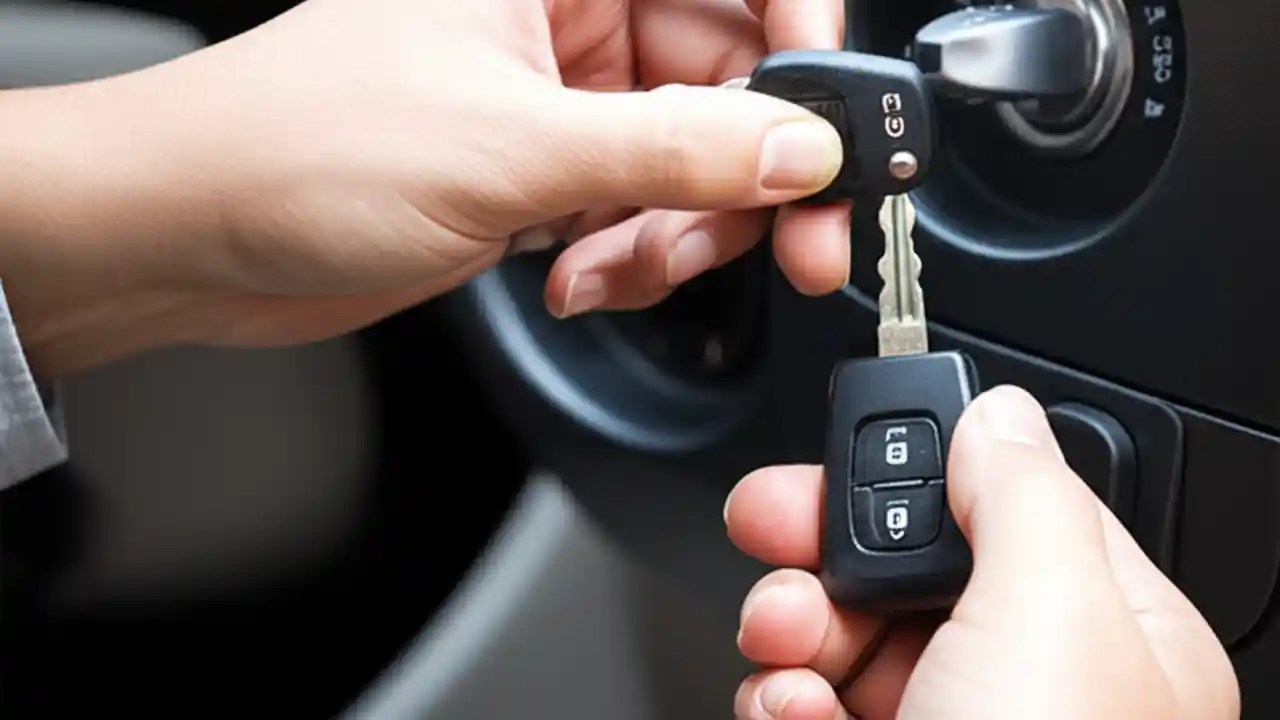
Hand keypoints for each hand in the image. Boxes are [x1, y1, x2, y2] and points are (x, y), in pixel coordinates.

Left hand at [0, 0, 848, 377]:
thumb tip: (801, 148)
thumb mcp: (511, 149)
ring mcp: (557, 101)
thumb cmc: (296, 147)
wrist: (193, 239)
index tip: (833, 115)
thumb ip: (675, 150)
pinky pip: (637, 211)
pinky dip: (627, 256)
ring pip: (690, 163)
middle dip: (756, 175)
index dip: (799, 30)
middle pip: (728, 83)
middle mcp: (562, 20)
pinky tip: (572, 274)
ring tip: (612, 265)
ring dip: (678, 233)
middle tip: (797, 244)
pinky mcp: (541, 172)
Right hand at [723, 386, 1239, 719]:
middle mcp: (1026, 682)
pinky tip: (789, 711)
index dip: (916, 470)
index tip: (842, 451)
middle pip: (908, 565)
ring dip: (795, 626)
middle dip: (829, 549)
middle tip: (779, 534)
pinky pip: (808, 704)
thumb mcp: (1052, 621)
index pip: (1003, 504)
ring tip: (786, 645)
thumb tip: (998, 415)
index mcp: (1104, 632)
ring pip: (844, 632)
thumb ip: (1024, 495)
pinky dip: (782, 698)